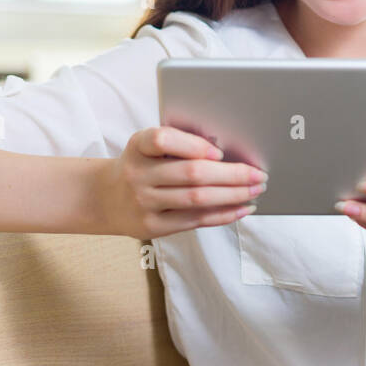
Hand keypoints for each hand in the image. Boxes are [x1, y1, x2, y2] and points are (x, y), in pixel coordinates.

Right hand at [99, 126, 267, 239]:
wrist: (106, 198)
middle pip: (191, 174)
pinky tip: (242, 208)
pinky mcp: (152, 226)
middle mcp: (137, 174)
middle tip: (259, 174)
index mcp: (138, 146)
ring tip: (256, 190)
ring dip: (233, 195)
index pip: (161, 140)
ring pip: (197, 199)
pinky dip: (223, 215)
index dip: (193, 145)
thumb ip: (179, 144)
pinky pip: (194, 220)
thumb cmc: (141, 165)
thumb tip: (229, 152)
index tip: (219, 152)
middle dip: (232, 174)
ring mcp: (143, 203)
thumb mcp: (148, 147)